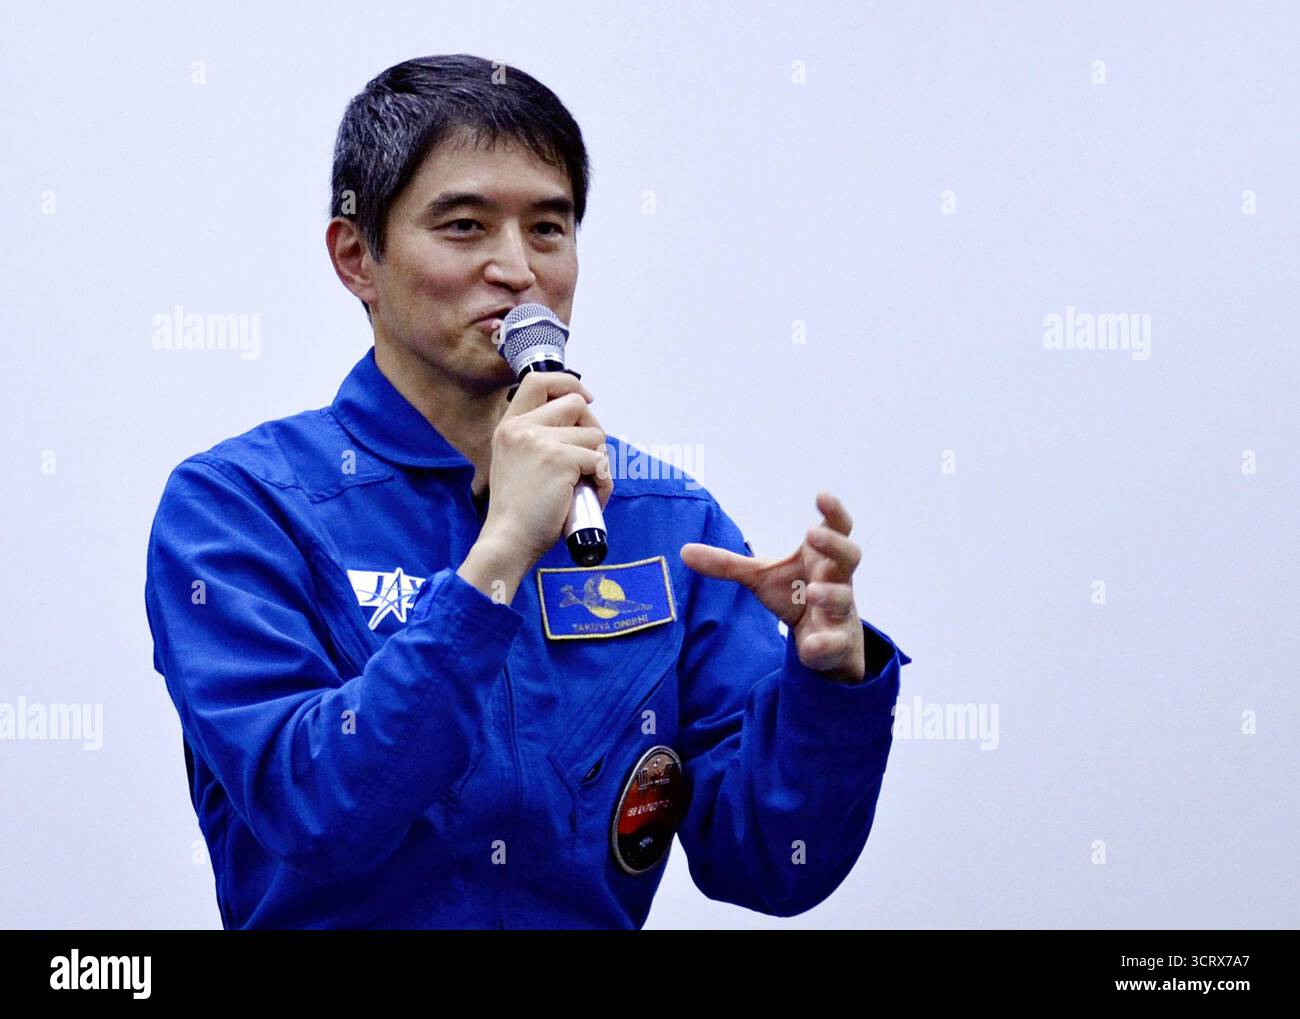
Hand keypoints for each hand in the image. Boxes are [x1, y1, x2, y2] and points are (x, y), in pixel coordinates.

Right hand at [473, 371, 612, 577]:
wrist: (508, 539)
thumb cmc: (518, 510)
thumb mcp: (516, 462)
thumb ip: (538, 439)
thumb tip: (583, 426)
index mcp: (509, 426)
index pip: (539, 381)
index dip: (568, 383)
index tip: (585, 398)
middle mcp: (522, 428)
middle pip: (576, 405)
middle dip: (593, 430)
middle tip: (590, 459)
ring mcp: (541, 441)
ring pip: (594, 435)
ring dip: (598, 462)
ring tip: (584, 486)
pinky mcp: (561, 459)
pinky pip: (600, 462)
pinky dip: (602, 483)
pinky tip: (588, 497)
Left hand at [680, 491, 866, 683]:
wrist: (822, 639)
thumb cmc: (795, 594)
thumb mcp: (760, 578)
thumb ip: (728, 565)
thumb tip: (684, 551)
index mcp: (820, 557)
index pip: (837, 528)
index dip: (833, 511)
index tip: (821, 495)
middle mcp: (837, 579)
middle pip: (849, 556)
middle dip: (834, 544)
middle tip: (812, 534)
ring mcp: (840, 610)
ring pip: (844, 598)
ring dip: (830, 593)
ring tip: (812, 591)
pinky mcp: (837, 641)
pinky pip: (837, 641)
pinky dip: (826, 643)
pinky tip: (812, 646)